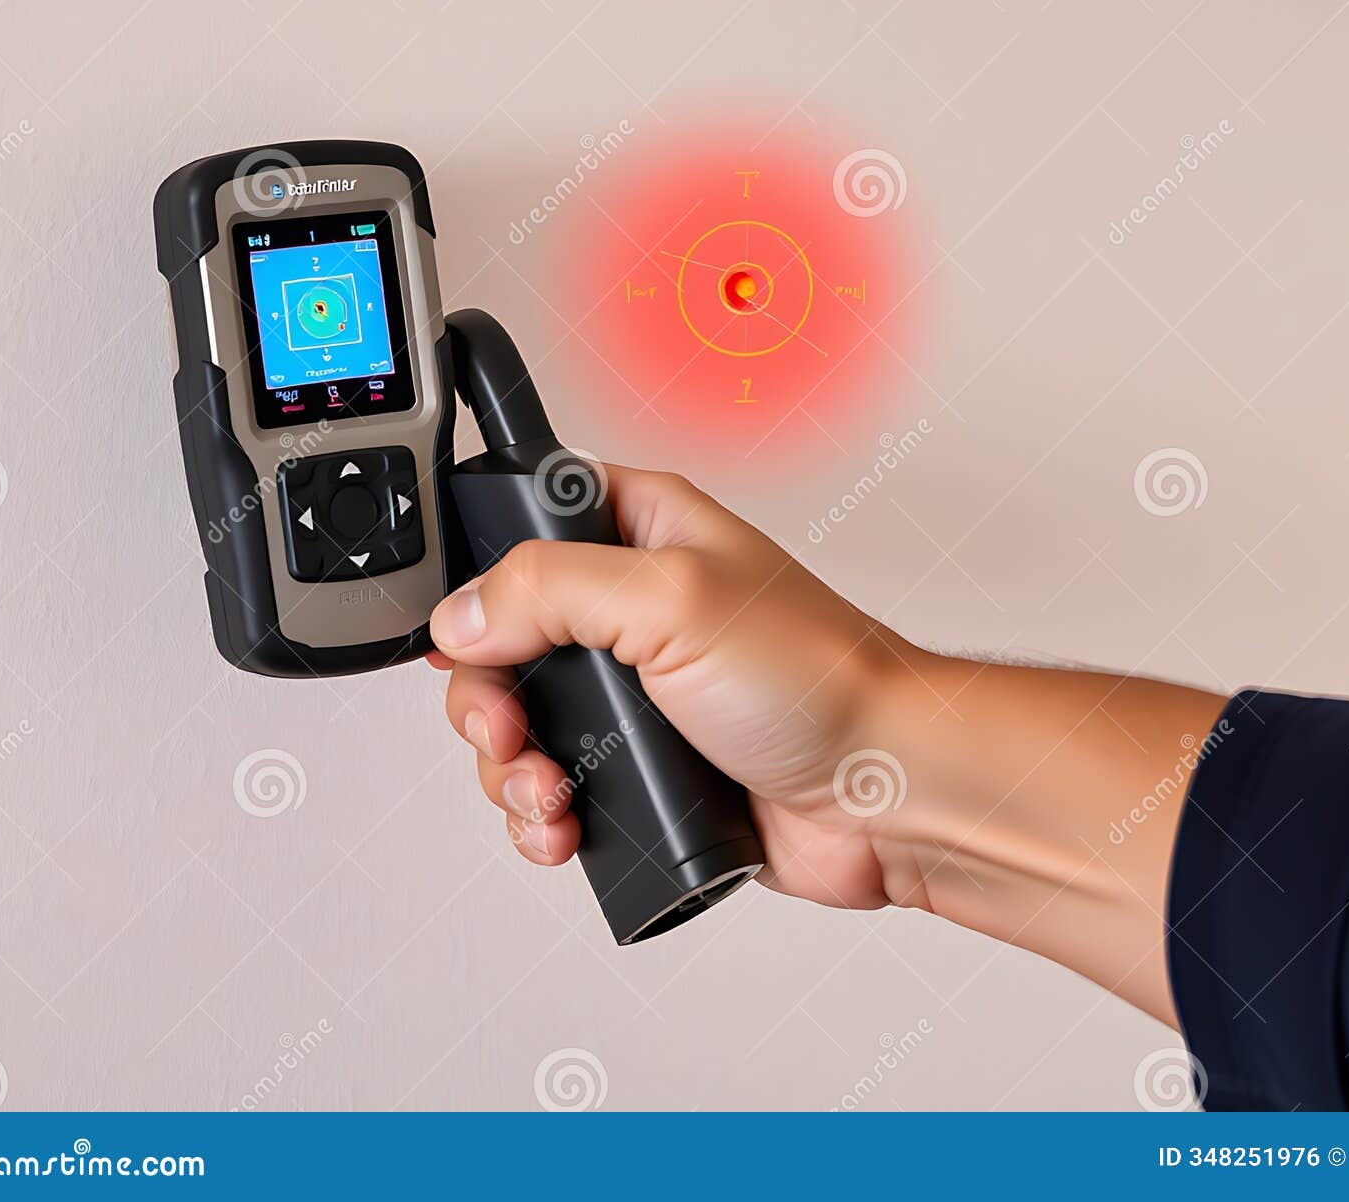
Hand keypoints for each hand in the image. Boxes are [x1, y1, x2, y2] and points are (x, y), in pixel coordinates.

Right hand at [427, 465, 901, 910]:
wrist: (886, 793)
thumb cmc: (819, 677)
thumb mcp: (673, 599)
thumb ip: (552, 588)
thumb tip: (462, 613)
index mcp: (644, 530)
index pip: (526, 521)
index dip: (484, 575)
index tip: (470, 631)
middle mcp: (634, 606)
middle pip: (502, 638)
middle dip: (487, 696)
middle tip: (509, 728)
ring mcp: (637, 692)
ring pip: (519, 722)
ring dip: (512, 767)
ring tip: (551, 792)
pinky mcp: (643, 767)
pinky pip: (555, 786)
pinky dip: (542, 814)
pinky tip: (565, 827)